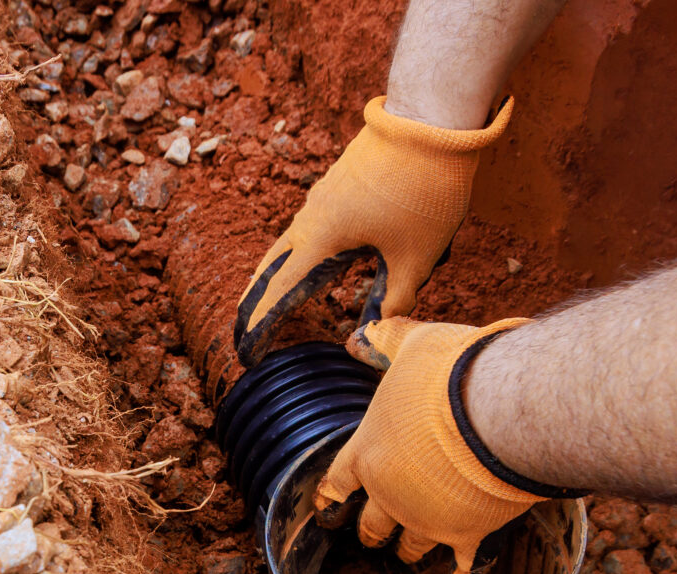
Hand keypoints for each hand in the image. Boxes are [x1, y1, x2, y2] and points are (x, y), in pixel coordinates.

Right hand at [233, 96, 513, 366]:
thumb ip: (395, 299)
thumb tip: (381, 329)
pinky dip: (303, 248)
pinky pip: (313, 223)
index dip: (262, 322)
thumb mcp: (416, 258)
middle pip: (273, 264)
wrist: (432, 122)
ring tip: (269, 292)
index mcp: (322, 238)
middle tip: (244, 324)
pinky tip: (315, 254)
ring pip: (292, 241)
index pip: (281, 290)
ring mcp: (324, 196)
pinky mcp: (339, 182)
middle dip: (257, 297)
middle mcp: (313, 216)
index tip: (247, 347)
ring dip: (279, 270)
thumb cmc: (424, 191)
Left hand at [318, 316, 538, 573]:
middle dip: (373, 529)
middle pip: (373, 523)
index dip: (333, 492)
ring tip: (411, 552)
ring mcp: (426, 518)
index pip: (339, 479)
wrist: (498, 411)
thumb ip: (387, 341)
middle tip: (372, 536)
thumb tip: (362, 333)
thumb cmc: (451, 373)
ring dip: (410, 547)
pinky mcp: (465, 533)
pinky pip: (463, 561)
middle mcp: (389, 493)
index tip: (328, 505)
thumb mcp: (413, 345)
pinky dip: (462, 569)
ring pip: (411, 545)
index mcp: (368, 452)